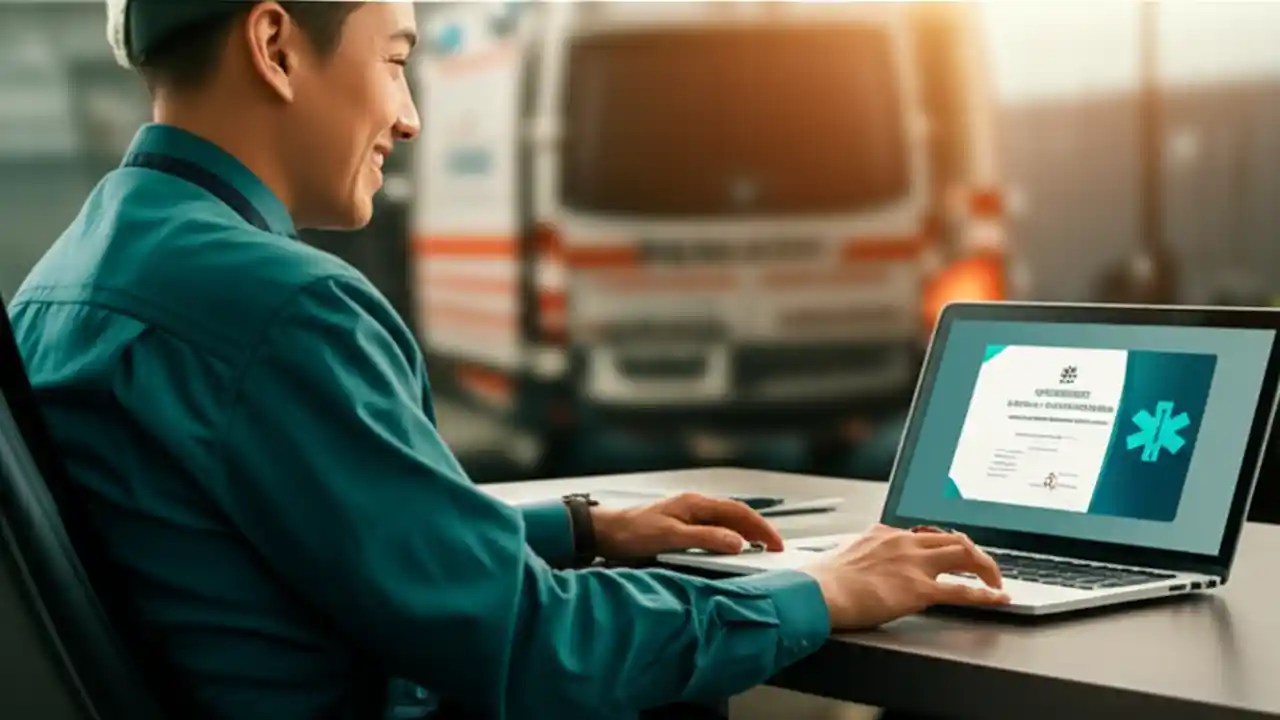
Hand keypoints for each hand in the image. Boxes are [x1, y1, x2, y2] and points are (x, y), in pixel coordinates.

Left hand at [590, 492, 783, 559]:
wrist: (605, 532)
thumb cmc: (633, 532)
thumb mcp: (671, 537)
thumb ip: (705, 538)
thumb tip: (737, 542)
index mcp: (695, 503)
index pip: (738, 512)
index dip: (760, 527)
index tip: (776, 542)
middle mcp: (694, 506)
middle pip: (735, 515)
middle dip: (758, 529)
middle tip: (776, 548)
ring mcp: (687, 515)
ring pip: (725, 521)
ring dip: (745, 533)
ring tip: (760, 549)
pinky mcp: (680, 526)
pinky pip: (713, 529)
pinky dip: (728, 538)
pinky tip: (731, 549)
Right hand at [799, 524, 1008, 629]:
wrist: (816, 592)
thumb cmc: (821, 581)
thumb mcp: (843, 557)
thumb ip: (862, 558)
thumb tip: (861, 571)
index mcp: (883, 534)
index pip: (923, 535)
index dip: (942, 547)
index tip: (950, 555)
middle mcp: (902, 542)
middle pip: (952, 537)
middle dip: (973, 552)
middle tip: (982, 567)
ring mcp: (913, 564)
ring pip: (964, 554)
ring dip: (985, 566)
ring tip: (995, 580)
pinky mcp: (918, 589)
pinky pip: (962, 591)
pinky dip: (986, 595)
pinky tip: (998, 598)